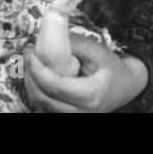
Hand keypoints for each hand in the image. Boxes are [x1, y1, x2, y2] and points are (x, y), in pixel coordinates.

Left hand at [23, 35, 147, 111]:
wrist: (125, 86)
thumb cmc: (111, 67)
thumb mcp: (96, 51)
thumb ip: (72, 44)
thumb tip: (46, 36)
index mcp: (91, 95)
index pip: (55, 86)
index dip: (37, 69)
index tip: (30, 51)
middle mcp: (82, 112)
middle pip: (43, 99)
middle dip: (30, 75)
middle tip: (28, 54)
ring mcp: (75, 117)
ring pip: (41, 105)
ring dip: (31, 84)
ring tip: (31, 62)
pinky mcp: (68, 116)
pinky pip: (44, 108)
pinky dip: (37, 92)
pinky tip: (37, 75)